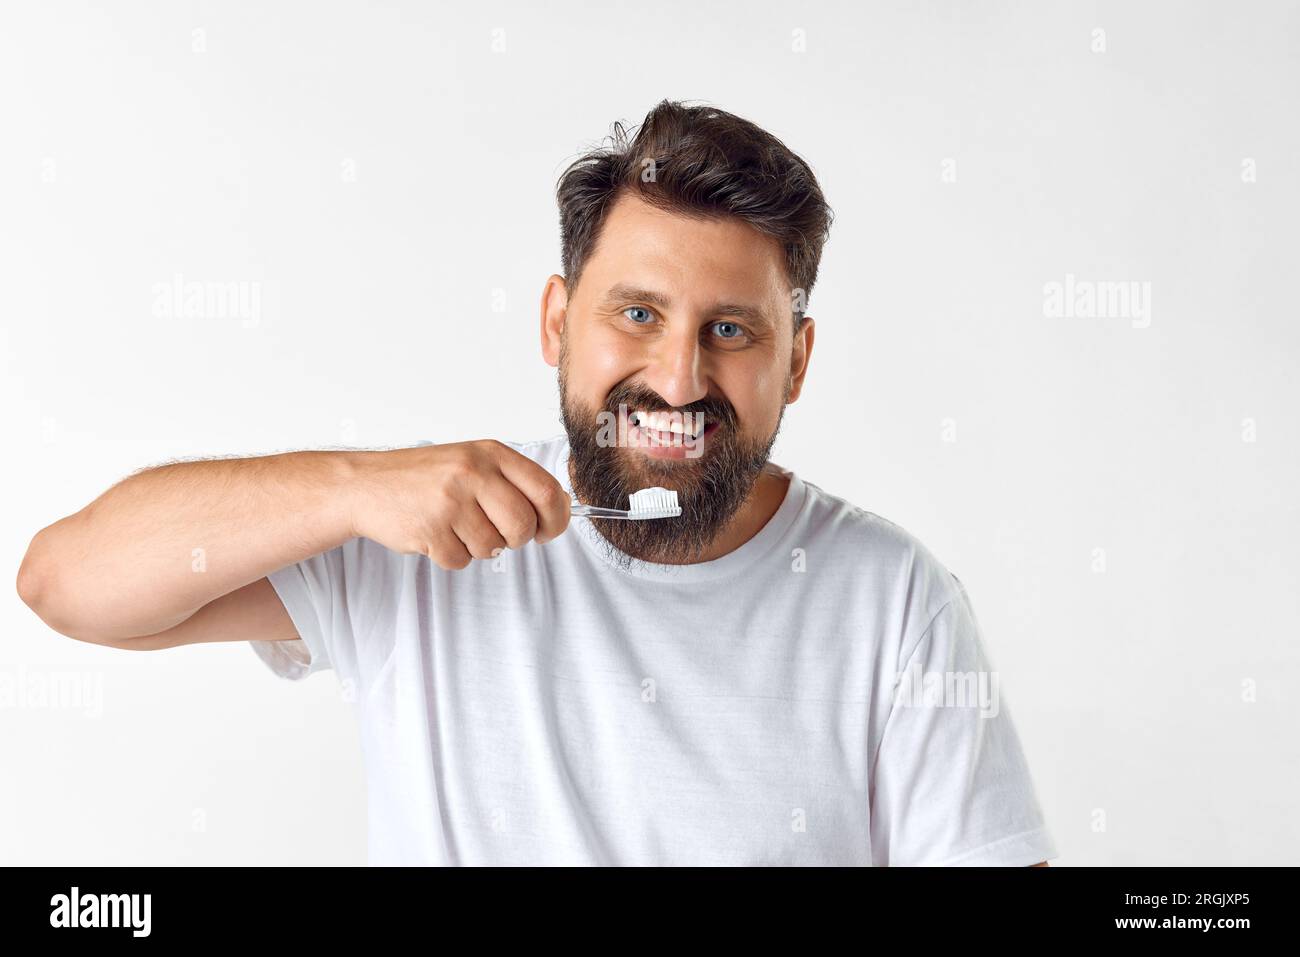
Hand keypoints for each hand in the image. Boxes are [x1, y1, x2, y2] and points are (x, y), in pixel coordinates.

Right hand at [347, 439, 570, 568]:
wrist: (366, 484)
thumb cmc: (425, 477)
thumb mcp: (472, 462)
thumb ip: (513, 482)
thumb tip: (559, 508)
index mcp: (490, 453)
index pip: (546, 490)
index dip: (556, 519)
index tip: (548, 530)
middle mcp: (472, 472)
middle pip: (523, 525)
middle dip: (516, 539)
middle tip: (498, 534)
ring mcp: (450, 501)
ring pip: (492, 548)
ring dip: (478, 547)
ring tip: (454, 526)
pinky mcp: (430, 530)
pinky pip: (461, 561)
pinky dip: (451, 556)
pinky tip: (434, 534)